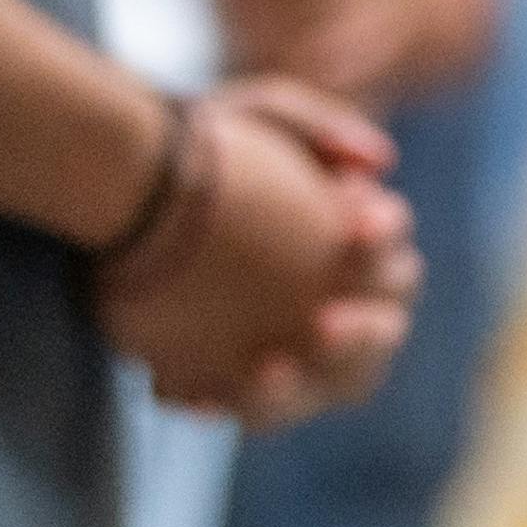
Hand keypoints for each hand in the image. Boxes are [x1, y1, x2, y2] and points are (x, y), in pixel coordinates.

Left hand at [98, 79, 417, 420]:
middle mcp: (345, 310)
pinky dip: (225, 404)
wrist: (132, 191)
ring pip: (323, 391)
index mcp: (362, 250)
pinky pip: (245, 410)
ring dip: (302, 391)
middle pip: (380, 337)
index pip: (395, 254)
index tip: (355, 222)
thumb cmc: (215, 150)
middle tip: (323, 321)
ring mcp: (299, 354)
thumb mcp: (258, 115)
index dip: (383, 241)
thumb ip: (317, 124)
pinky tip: (190, 396)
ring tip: (266, 371)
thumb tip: (382, 163)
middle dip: (361, 335)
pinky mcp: (243, 381)